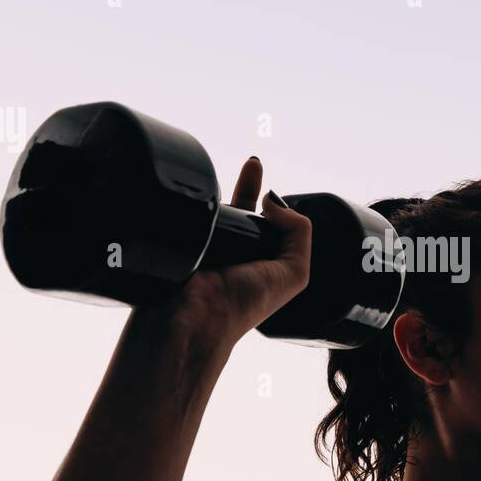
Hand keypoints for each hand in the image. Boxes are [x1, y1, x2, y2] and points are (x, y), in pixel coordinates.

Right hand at [138, 156, 311, 343]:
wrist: (195, 317)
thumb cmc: (242, 304)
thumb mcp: (293, 273)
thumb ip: (300, 233)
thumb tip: (273, 200)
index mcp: (258, 263)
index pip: (268, 227)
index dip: (273, 206)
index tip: (273, 190)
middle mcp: (232, 253)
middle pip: (241, 211)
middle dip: (248, 186)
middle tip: (254, 163)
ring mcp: (204, 244)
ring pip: (214, 208)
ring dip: (221, 190)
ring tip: (243, 169)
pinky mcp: (180, 239)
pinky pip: (188, 210)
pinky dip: (195, 198)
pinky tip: (203, 188)